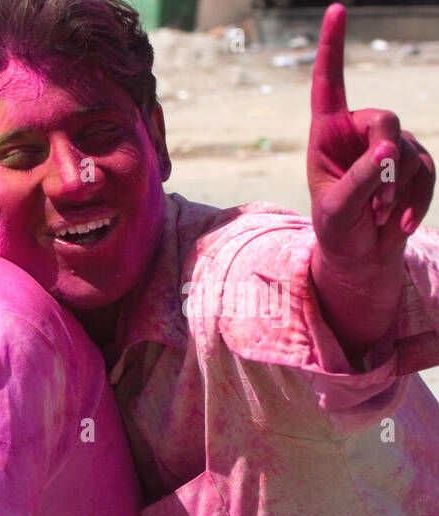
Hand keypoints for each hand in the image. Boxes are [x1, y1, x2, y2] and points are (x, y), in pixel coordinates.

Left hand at [308, 3, 433, 263]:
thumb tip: (388, 152)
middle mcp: (359, 130)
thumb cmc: (337, 229)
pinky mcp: (415, 162)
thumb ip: (360, 179)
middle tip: (378, 191)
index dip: (332, 47)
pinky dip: (414, 201)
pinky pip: (424, 173)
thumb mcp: (338, 209)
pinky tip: (397, 225)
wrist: (358, 254)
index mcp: (326, 132)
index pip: (328, 84)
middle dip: (385, 153)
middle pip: (384, 118)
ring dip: (395, 190)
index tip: (337, 9)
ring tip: (377, 217)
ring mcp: (391, 144)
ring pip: (408, 152)